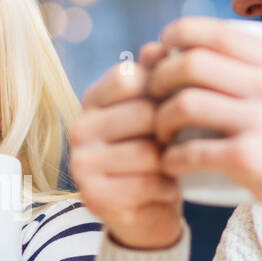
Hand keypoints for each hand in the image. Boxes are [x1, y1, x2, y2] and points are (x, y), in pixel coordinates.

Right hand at [69, 57, 183, 249]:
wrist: (147, 212)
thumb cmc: (156, 154)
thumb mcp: (157, 111)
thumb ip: (156, 78)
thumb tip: (156, 47)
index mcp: (93, 100)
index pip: (132, 77)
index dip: (166, 92)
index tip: (177, 108)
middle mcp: (79, 129)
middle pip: (144, 114)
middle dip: (173, 130)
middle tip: (182, 145)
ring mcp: (81, 164)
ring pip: (148, 152)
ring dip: (172, 162)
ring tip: (174, 168)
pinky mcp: (94, 196)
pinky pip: (147, 183)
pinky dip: (168, 188)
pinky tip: (167, 190)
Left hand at [145, 18, 261, 236]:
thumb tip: (204, 49)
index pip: (219, 33)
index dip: (179, 35)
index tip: (162, 50)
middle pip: (193, 63)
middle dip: (159, 77)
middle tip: (152, 97)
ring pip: (185, 104)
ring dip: (159, 119)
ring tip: (159, 133)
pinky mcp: (252, 159)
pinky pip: (192, 151)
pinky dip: (170, 158)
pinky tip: (167, 163)